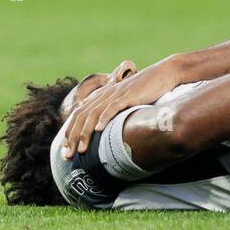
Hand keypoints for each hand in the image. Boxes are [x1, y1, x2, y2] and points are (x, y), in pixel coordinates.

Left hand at [61, 56, 183, 157]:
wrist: (164, 74)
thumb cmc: (147, 90)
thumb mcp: (126, 101)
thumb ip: (115, 112)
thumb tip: (108, 132)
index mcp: (101, 96)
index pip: (78, 114)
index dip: (69, 132)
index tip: (66, 150)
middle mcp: (105, 94)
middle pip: (81, 116)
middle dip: (72, 137)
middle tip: (68, 156)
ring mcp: (116, 94)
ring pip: (93, 114)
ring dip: (85, 133)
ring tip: (82, 150)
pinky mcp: (128, 95)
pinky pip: (113, 107)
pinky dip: (104, 118)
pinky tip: (99, 130)